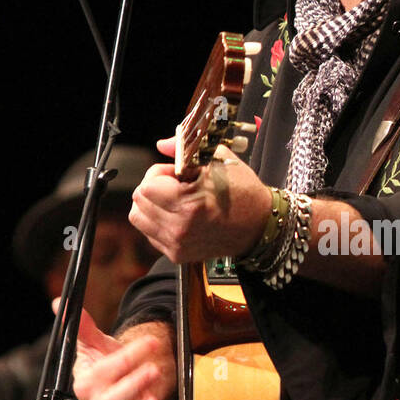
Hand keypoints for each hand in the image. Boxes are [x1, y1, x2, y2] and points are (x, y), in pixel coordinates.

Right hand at [57, 300, 176, 399]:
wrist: (125, 381)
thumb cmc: (109, 363)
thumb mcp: (97, 343)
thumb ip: (83, 326)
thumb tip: (60, 303)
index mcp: (86, 384)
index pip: (104, 373)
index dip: (126, 359)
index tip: (148, 344)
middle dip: (132, 388)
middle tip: (153, 370)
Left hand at [128, 136, 269, 263]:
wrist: (260, 225)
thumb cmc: (243, 192)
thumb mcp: (219, 161)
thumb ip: (184, 150)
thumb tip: (162, 144)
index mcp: (189, 203)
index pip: (146, 186)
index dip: (159, 174)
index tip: (177, 175)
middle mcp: (179, 227)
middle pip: (139, 202)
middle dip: (153, 189)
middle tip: (175, 187)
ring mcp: (177, 243)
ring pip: (139, 218)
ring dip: (151, 206)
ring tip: (174, 202)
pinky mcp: (178, 255)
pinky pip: (150, 234)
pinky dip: (158, 223)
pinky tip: (178, 217)